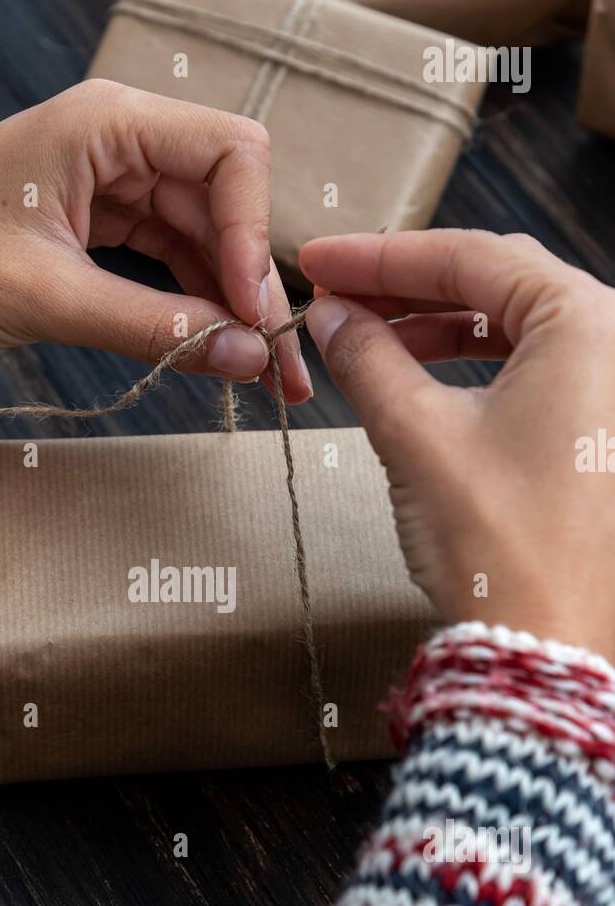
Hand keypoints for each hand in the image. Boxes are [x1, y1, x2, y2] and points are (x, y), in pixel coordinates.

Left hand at [0, 80, 311, 402]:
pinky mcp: (105, 219)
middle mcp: (123, 140)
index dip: (256, 233)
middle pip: (227, 201)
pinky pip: (172, 256)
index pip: (231, 155)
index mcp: (110, 124)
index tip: (254, 312)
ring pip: (205, 235)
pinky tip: (217, 346)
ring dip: (233, 300)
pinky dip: (196, 301)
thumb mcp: (50, 298)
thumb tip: (249, 357)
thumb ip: (156, 327)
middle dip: (255, 279)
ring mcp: (116, 179)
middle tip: (278, 364)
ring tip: (260, 372)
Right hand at [301, 230, 614, 662]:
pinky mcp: (603, 429)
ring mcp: (613, 388)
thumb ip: (368, 358)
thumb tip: (331, 316)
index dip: (380, 257)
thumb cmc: (500, 547)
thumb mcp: (416, 436)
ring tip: (366, 336)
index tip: (320, 261)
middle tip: (337, 292)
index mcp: (587, 322)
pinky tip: (418, 376)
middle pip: (498, 283)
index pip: (471, 258)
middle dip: (409, 286)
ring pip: (516, 326)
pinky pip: (535, 369)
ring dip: (438, 326)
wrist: (546, 648)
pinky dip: (473, 365)